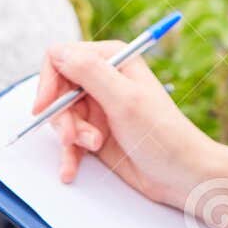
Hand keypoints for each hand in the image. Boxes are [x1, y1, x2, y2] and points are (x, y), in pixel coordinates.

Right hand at [32, 40, 216, 211]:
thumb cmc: (163, 135)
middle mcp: (104, 79)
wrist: (182, 175)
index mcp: (112, 59)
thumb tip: (59, 52)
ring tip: (92, 149)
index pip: (61, 57)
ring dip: (70, 137)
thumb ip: (90, 73)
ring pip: (62, 117)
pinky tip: (71, 169)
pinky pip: (70, 139)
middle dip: (63, 116)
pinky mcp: (97, 132)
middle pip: (57, 90)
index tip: (45, 106)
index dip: (48, 82)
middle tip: (74, 138)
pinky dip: (69, 154)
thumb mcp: (124, 100)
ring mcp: (100, 107)